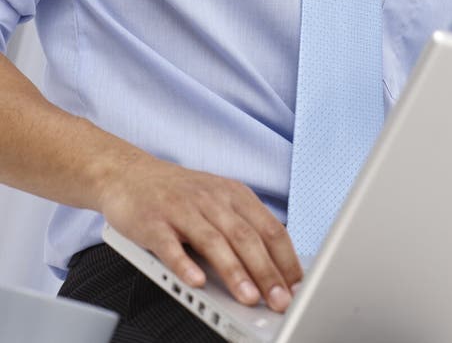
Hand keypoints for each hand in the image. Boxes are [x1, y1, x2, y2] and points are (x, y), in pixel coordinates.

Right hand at [98, 154, 302, 311]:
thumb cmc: (178, 195)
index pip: (269, 227)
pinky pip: (171, 246)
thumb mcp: (217, 202)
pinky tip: (196, 283)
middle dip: (266, 271)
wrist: (129, 174)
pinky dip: (184, 265)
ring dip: (234, 271)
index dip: (286, 259)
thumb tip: (274, 270)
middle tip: (280, 301)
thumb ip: (242, 230)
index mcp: (233, 195)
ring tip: (248, 298)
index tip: (298, 286)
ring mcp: (182, 210)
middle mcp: (211, 199)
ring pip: (213, 242)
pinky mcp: (154, 222)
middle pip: (246, 237)